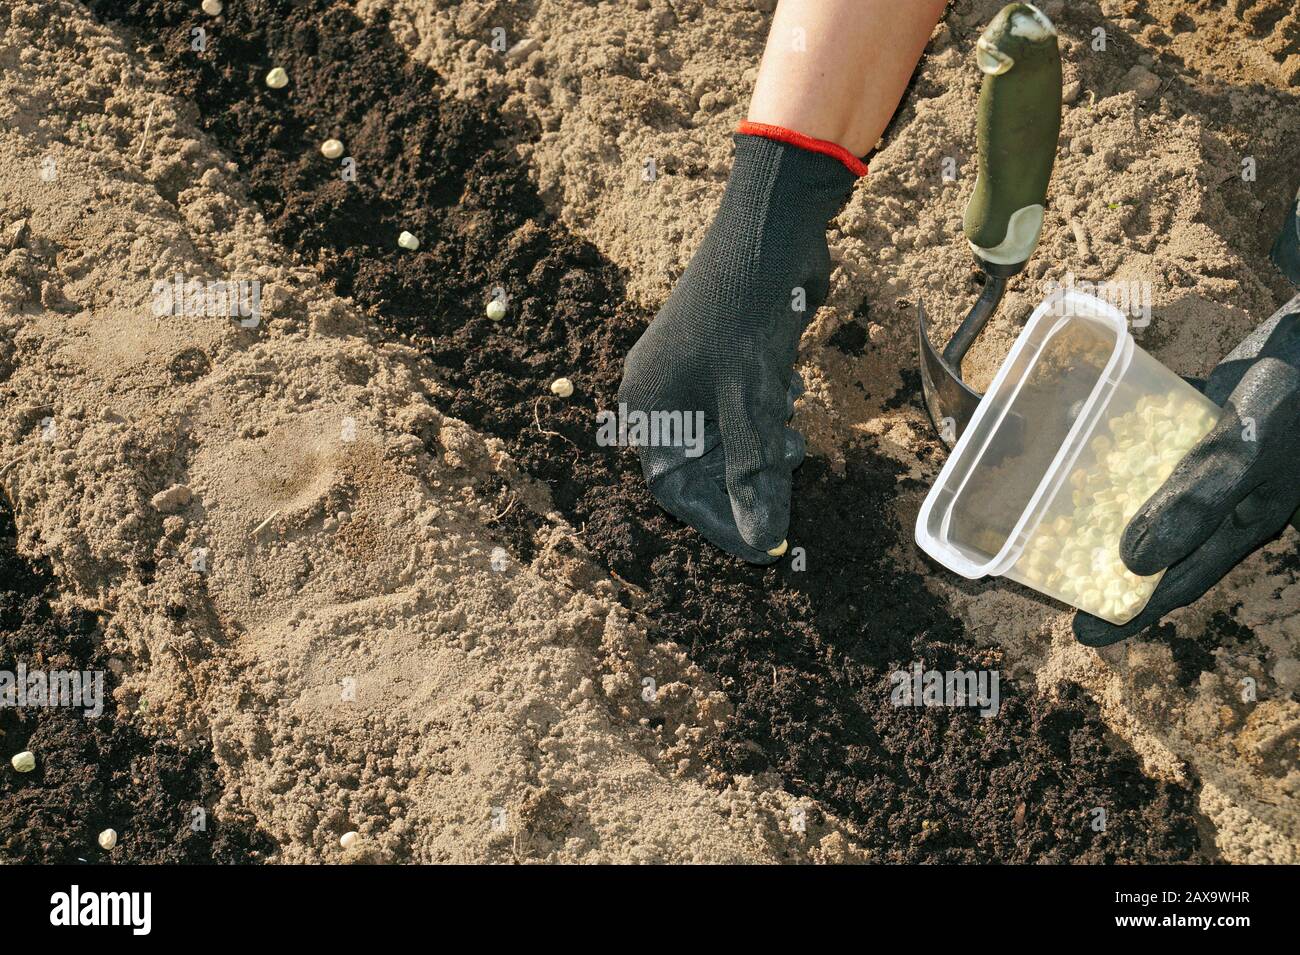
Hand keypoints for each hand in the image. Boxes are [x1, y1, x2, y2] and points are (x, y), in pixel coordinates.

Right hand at [617, 133, 855, 562]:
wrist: (771, 228)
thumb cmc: (747, 315)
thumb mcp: (751, 403)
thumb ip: (752, 472)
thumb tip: (761, 541)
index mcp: (648, 403)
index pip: (672, 487)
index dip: (718, 519)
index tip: (764, 544)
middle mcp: (660, 389)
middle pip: (700, 462)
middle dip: (749, 473)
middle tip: (790, 469)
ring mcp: (690, 368)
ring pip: (725, 433)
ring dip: (763, 440)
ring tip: (794, 425)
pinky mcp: (721, 353)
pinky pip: (739, 403)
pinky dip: (766, 408)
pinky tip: (789, 389)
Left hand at [1074, 300, 1299, 645]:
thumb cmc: (1291, 397)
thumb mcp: (1243, 454)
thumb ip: (1192, 505)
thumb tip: (1130, 563)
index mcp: (1239, 522)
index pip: (1178, 581)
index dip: (1133, 611)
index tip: (1083, 634)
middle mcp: (1224, 499)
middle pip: (1159, 545)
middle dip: (1111, 565)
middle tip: (1055, 574)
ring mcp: (1214, 461)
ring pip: (1153, 496)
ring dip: (1111, 504)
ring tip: (1058, 511)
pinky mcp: (1204, 423)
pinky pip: (1153, 443)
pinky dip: (1122, 444)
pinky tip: (1083, 435)